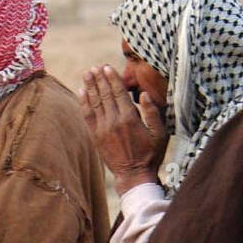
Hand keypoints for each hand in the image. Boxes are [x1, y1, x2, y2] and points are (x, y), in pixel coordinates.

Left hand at [80, 65, 166, 195]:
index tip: (106, 67)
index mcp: (129, 118)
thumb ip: (153, 112)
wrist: (134, 176)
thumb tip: (144, 94)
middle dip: (99, 79)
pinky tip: (82, 92)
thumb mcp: (160, 133)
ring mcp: (102, 130)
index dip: (112, 78)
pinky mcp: (96, 138)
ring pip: (94, 103)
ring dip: (90, 87)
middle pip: (104, 95)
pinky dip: (84, 103)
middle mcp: (113, 122)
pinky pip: (88, 117)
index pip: (118, 92)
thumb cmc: (151, 154)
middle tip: (94, 67)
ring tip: (87, 74)